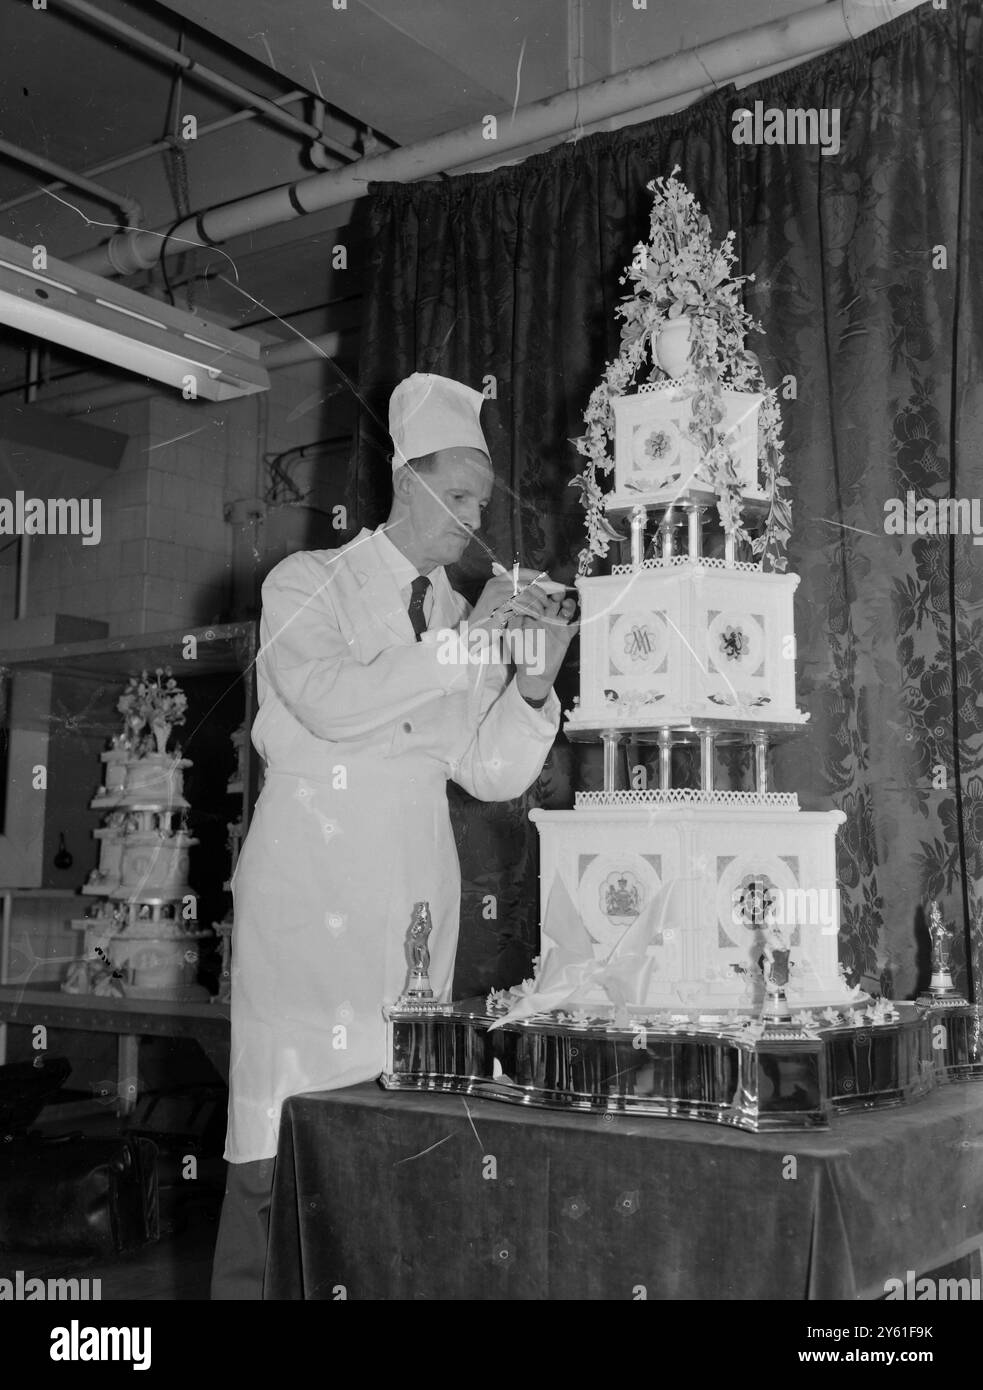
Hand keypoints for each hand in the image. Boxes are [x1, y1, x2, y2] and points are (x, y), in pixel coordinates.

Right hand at [468, 566, 558, 630]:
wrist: (473, 634)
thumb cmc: (490, 621)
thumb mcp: (502, 603)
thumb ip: (516, 594)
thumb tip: (538, 590)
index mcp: (497, 580)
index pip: (523, 572)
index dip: (539, 576)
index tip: (551, 584)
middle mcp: (496, 584)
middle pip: (527, 582)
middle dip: (542, 591)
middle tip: (549, 602)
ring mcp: (496, 594)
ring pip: (526, 592)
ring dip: (538, 602)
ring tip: (542, 612)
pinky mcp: (498, 606)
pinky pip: (521, 604)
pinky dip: (532, 609)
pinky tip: (536, 616)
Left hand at [510, 585, 578, 700]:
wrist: (533, 673)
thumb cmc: (521, 654)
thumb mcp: (513, 635)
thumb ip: (515, 618)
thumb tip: (518, 602)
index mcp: (532, 615)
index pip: (538, 597)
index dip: (541, 593)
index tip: (541, 597)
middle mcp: (545, 618)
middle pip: (554, 598)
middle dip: (557, 593)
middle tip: (556, 596)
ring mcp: (556, 625)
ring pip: (566, 607)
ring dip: (568, 604)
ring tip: (565, 607)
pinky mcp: (566, 635)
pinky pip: (576, 623)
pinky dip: (579, 619)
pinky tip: (574, 619)